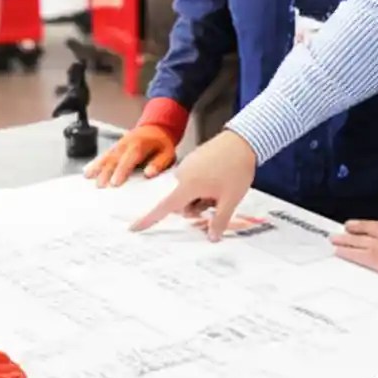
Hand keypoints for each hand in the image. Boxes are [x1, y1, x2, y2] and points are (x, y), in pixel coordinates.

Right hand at [83, 125, 177, 187]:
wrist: (155, 127)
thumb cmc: (161, 143)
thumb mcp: (167, 153)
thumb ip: (159, 164)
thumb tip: (149, 174)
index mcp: (139, 146)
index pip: (129, 159)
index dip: (121, 171)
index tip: (115, 183)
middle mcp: (126, 145)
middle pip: (114, 159)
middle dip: (106, 172)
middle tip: (99, 186)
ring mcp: (118, 145)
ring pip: (106, 157)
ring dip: (97, 167)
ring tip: (88, 177)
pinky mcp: (114, 148)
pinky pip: (103, 155)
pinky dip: (95, 163)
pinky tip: (87, 171)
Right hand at [129, 130, 256, 241]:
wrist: (243, 140)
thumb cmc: (236, 169)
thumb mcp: (231, 199)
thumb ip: (219, 221)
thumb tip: (213, 237)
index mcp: (188, 186)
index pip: (165, 207)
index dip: (149, 219)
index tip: (133, 227)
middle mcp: (182, 175)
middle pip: (181, 203)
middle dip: (196, 208)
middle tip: (217, 202)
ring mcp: (187, 166)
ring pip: (188, 191)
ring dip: (201, 196)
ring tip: (221, 188)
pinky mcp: (193, 160)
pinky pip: (192, 179)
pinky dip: (203, 185)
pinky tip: (219, 177)